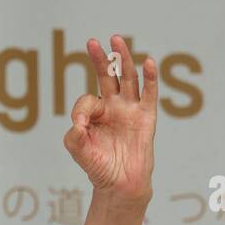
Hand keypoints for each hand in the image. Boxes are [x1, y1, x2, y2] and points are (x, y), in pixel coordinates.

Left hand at [63, 35, 156, 201]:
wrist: (120, 184)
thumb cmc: (99, 167)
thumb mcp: (79, 152)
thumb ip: (74, 136)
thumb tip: (77, 122)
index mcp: (95, 114)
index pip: (87, 100)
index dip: (82, 110)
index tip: (80, 126)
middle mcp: (113, 107)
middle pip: (107, 76)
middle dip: (101, 59)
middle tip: (93, 42)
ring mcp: (130, 109)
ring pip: (128, 78)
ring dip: (123, 59)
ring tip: (116, 40)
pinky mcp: (146, 116)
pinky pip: (149, 93)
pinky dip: (150, 77)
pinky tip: (148, 62)